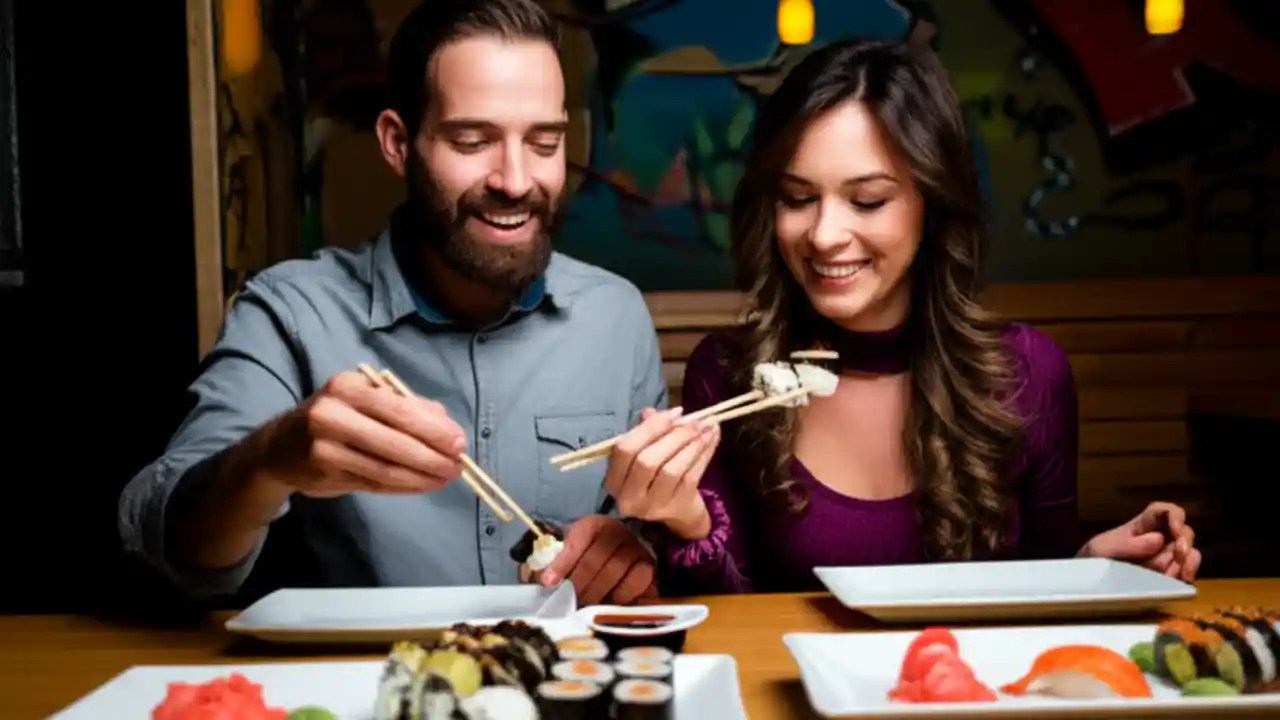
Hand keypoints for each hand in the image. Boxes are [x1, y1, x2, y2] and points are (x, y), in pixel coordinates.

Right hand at [267, 369, 466, 497]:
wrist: (279, 446)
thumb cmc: (334, 417)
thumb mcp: (365, 399)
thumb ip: (405, 407)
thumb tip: (446, 423)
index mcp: (348, 387)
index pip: (399, 410)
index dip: (433, 430)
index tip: (460, 443)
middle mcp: (332, 415)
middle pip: (394, 442)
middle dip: (432, 457)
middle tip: (457, 467)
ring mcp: (325, 448)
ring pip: (385, 468)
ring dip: (421, 477)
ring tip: (445, 479)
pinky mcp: (325, 475)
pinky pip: (374, 483)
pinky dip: (403, 486)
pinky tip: (422, 486)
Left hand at [539, 515, 656, 604]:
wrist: (617, 563)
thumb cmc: (585, 562)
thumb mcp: (566, 558)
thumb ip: (552, 566)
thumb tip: (541, 581)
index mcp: (592, 526)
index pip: (577, 540)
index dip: (563, 562)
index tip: (549, 583)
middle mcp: (617, 532)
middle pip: (598, 558)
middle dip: (580, 584)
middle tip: (568, 603)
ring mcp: (636, 549)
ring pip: (619, 569)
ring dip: (600, 592)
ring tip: (586, 607)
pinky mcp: (649, 568)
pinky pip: (639, 581)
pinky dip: (624, 596)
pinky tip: (610, 606)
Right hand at [604, 407, 718, 535]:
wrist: (679, 511)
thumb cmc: (657, 476)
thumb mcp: (647, 452)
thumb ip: (648, 431)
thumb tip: (658, 411)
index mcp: (614, 479)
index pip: (624, 449)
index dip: (649, 428)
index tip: (675, 412)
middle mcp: (629, 496)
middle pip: (647, 461)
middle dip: (673, 436)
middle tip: (695, 421)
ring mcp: (654, 505)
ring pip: (671, 470)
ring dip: (691, 444)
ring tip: (707, 427)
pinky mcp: (677, 507)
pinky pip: (691, 477)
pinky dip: (704, 454)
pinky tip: (712, 438)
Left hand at [1080, 501, 1200, 581]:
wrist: (1088, 584)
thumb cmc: (1092, 560)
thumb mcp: (1101, 549)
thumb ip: (1127, 544)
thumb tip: (1159, 540)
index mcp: (1141, 526)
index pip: (1164, 511)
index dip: (1175, 516)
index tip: (1176, 530)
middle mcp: (1159, 538)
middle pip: (1184, 532)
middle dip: (1184, 543)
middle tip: (1179, 556)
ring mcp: (1166, 557)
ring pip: (1190, 553)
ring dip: (1184, 563)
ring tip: (1168, 576)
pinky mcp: (1169, 576)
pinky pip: (1186, 572)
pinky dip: (1185, 576)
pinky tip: (1178, 582)